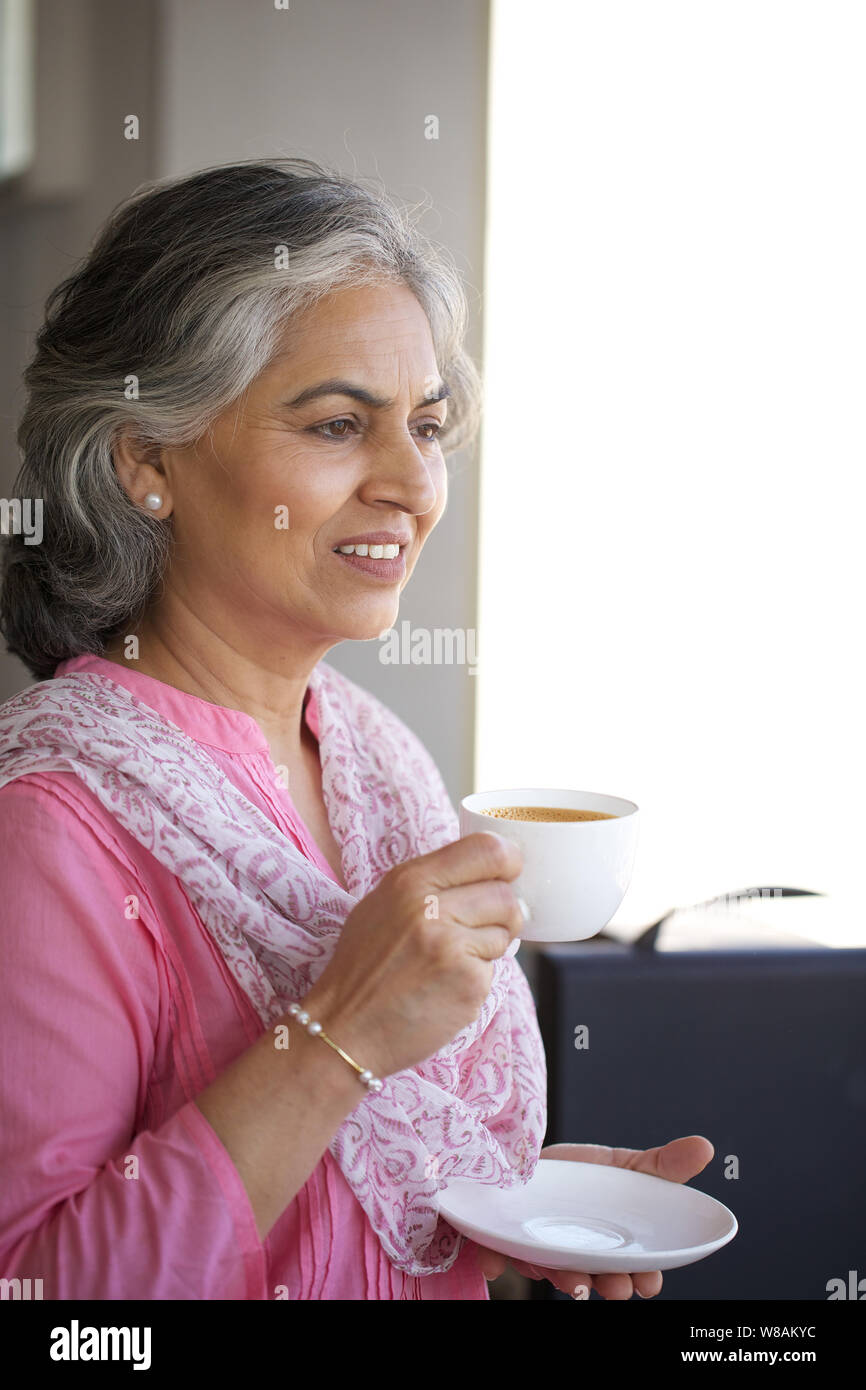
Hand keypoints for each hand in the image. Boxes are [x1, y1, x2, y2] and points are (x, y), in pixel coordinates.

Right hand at [305, 832, 524, 1078]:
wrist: (343, 1028)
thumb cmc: (364, 967)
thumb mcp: (385, 904)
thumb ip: (434, 883)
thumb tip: (491, 873)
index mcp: (410, 879)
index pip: (488, 849)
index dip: (509, 862)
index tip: (507, 875)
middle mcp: (431, 907)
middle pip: (505, 895)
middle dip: (503, 914)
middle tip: (478, 931)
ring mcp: (451, 945)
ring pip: (507, 932)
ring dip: (491, 947)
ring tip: (451, 962)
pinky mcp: (467, 982)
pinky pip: (496, 970)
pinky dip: (478, 979)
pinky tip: (446, 987)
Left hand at [469, 1134, 714, 1298]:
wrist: (532, 1156)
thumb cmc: (586, 1174)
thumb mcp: (626, 1166)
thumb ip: (663, 1166)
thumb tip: (705, 1148)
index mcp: (613, 1241)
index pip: (635, 1267)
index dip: (644, 1277)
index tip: (650, 1282)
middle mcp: (579, 1252)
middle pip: (597, 1276)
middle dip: (608, 1285)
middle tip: (617, 1286)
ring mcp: (543, 1248)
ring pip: (555, 1272)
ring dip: (566, 1282)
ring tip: (577, 1285)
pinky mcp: (507, 1237)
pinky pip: (501, 1252)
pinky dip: (498, 1258)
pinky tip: (498, 1261)